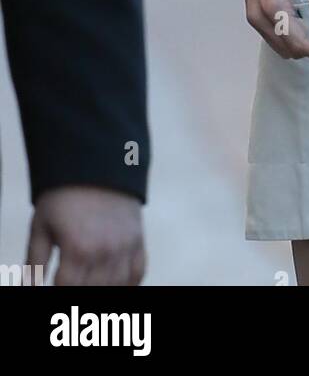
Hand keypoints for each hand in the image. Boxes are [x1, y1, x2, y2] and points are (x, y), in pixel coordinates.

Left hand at [27, 187, 144, 285]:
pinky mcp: (138, 238)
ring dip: (102, 288)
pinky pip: (138, 273)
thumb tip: (28, 287)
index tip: (55, 283)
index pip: (67, 288)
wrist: (96, 161)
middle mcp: (104, 251)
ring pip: (116, 285)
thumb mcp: (41, 225)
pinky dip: (128, 284)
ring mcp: (124, 246)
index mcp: (77, 248)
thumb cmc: (63, 195)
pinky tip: (116, 285)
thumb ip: (34, 262)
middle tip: (72, 279)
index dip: (58, 289)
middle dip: (79, 288)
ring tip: (90, 281)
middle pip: (91, 289)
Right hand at [232, 0, 308, 61]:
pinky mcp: (253, 15)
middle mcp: (260, 18)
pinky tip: (303, 22)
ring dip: (303, 45)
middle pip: (291, 50)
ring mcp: (253, 18)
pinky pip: (274, 38)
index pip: (300, 44)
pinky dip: (291, 38)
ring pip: (281, 48)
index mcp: (274, 6)